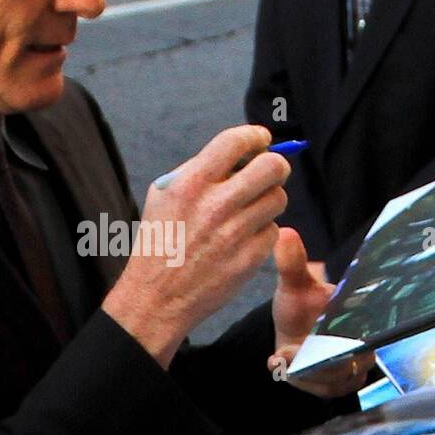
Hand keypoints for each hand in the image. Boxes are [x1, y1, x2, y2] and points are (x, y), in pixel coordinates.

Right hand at [103, 126, 288, 366]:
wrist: (156, 298)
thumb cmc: (159, 242)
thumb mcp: (163, 197)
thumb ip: (198, 170)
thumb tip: (240, 153)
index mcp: (190, 184)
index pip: (236, 142)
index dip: (255, 136)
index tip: (261, 140)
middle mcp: (216, 205)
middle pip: (272, 167)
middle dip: (275, 165)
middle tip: (269, 172)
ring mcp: (235, 233)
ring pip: (278, 199)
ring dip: (268, 200)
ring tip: (249, 210)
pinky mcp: (249, 258)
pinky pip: (273, 231)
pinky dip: (262, 232)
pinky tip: (242, 239)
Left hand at [267, 228, 373, 396]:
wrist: (296, 328)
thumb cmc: (302, 306)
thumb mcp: (294, 285)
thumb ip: (292, 263)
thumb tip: (286, 234)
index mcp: (362, 319)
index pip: (356, 335)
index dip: (332, 340)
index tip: (304, 337)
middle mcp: (363, 346)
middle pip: (345, 364)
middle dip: (314, 363)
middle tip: (284, 353)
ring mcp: (352, 369)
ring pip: (334, 381)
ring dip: (305, 374)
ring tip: (279, 359)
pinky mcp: (339, 385)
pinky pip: (326, 390)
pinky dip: (302, 382)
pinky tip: (279, 367)